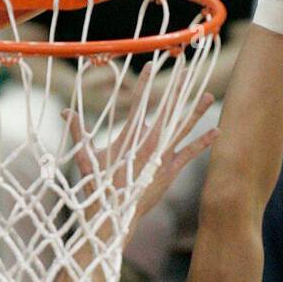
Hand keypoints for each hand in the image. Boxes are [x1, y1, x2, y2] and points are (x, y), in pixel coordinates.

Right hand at [66, 64, 219, 220]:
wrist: (113, 215)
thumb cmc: (98, 186)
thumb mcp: (85, 157)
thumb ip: (78, 132)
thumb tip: (66, 112)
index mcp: (130, 136)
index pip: (138, 103)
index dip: (143, 83)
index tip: (150, 66)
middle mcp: (149, 143)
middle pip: (166, 110)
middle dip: (176, 89)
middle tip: (186, 71)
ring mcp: (162, 156)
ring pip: (182, 128)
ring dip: (195, 111)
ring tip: (207, 95)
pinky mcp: (170, 170)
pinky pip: (190, 153)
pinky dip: (203, 142)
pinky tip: (217, 131)